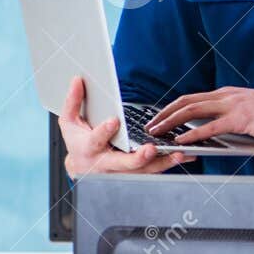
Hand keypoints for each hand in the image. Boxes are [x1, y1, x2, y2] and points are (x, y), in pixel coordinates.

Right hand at [58, 76, 194, 175]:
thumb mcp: (69, 122)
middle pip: (124, 163)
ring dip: (162, 163)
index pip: (96, 139)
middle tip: (151, 148)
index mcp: (89, 148)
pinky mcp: (135, 173)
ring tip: (179, 154)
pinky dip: (169, 164)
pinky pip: (153, 171)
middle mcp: (106, 163)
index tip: (114, 121)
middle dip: (138, 158)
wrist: (80, 167)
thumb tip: (77, 80)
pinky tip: (184, 156)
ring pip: (143, 171)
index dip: (104, 131)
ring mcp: (122, 171)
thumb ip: (73, 101)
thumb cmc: (77, 141)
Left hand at [145, 87, 253, 145]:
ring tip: (157, 132)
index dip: (173, 107)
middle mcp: (227, 95)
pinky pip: (210, 127)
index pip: (193, 98)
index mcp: (229, 94)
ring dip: (170, 122)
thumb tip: (218, 131)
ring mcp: (233, 106)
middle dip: (164, 112)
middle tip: (149, 123)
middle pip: (186, 101)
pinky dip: (191, 135)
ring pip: (192, 111)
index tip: (160, 116)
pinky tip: (180, 142)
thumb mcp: (253, 111)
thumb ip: (234, 118)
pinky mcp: (241, 119)